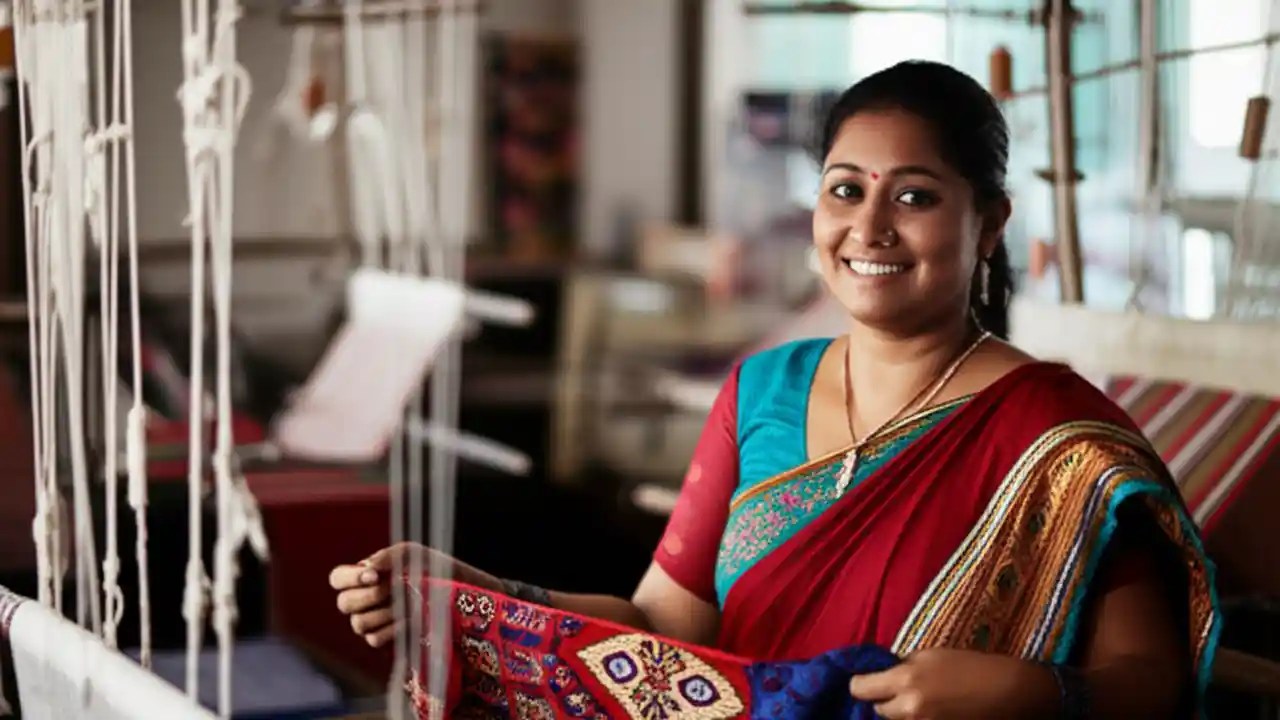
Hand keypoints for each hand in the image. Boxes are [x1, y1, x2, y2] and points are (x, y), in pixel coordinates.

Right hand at [328, 542, 500, 647]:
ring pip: (358, 623)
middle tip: (392, 589)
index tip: (374, 576)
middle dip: (368, 596)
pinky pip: (374, 639)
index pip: (337, 579)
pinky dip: (392, 629)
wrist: (454, 592)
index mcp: (363, 577)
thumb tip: (367, 568)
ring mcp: (370, 622)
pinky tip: (409, 620)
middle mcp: (361, 601)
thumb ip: (387, 557)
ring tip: (406, 604)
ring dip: (384, 612)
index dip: (349, 578)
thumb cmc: (430, 568)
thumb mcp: (411, 554)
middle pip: (343, 604)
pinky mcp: (382, 640)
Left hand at [848, 647, 1058, 719]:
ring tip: (916, 701)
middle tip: (896, 692)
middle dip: (883, 701)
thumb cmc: (971, 666)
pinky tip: (929, 711)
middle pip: (877, 710)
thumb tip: (881, 672)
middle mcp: (910, 707)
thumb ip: (902, 666)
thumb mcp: (931, 655)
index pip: (860, 688)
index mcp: (906, 679)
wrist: (1009, 692)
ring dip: (899, 713)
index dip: (860, 684)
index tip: (865, 681)